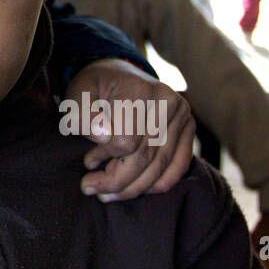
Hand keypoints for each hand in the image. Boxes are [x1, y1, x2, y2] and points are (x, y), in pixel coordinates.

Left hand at [65, 57, 195, 201]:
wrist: (120, 74)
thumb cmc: (96, 86)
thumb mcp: (79, 92)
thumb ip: (82, 113)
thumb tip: (102, 136)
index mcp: (142, 90)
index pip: (126, 140)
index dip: (104, 156)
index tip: (87, 162)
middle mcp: (169, 103)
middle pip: (146, 157)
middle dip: (116, 180)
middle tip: (92, 188)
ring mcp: (184, 117)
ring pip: (161, 167)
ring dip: (134, 188)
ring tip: (108, 194)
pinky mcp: (189, 130)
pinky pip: (178, 166)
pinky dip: (158, 184)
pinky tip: (135, 189)